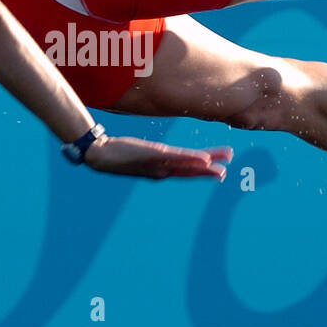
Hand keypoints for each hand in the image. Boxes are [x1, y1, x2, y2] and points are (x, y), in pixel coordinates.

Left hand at [83, 135, 231, 179]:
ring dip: (205, 166)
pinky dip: (191, 159)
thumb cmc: (120, 153)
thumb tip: (164, 154)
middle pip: (189, 171)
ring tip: (220, 168)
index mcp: (161, 170)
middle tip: (226, 173)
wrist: (100, 155)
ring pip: (187, 165)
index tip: (220, 169)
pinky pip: (177, 158)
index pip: (186, 170)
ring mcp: (158, 164)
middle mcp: (161, 170)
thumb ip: (154, 155)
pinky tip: (204, 158)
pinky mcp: (153, 156)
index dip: (203, 171)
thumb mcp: (140, 155)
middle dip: (208, 172)